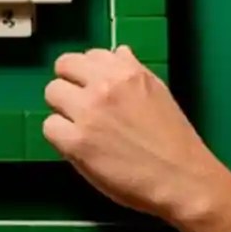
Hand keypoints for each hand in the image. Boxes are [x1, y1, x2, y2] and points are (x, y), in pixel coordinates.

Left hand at [42, 47, 230, 221]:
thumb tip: (118, 52)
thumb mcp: (158, 91)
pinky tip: (77, 145)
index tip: (92, 87)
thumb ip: (133, 70)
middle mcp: (104, 85)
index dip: (87, 72)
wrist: (181, 179)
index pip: (88, 55)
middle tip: (79, 106)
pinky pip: (49, 126)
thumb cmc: (173, 140)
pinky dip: (59, 136)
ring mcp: (88, 112)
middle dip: (69, 83)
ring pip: (52, 93)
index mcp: (126, 71)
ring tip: (80, 127)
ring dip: (63, 108)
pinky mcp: (76, 141)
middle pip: (63, 66)